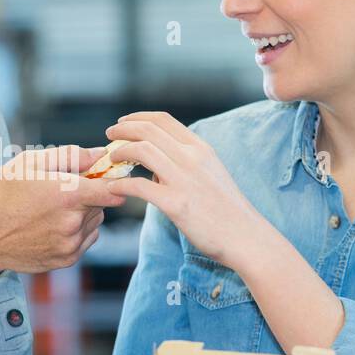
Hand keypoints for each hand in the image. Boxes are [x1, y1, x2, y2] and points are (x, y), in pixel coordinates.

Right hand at [0, 145, 125, 273]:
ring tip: (51, 209)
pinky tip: (49, 225)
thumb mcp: (29, 163)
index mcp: (68, 195)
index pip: (114, 188)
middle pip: (102, 204)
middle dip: (89, 194)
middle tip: (60, 190)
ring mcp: (70, 244)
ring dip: (83, 214)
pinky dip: (76, 232)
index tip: (105, 174)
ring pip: (94, 222)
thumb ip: (70, 156)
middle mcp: (74, 223)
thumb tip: (99, 154)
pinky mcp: (66, 260)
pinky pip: (85, 240)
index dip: (114, 179)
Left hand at [104, 112, 251, 268]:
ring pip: (142, 151)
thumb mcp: (210, 173)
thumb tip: (153, 165)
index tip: (123, 124)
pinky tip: (113, 188)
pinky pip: (139, 186)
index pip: (162, 120)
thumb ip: (184, 163)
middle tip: (109, 137)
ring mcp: (184, 180)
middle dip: (122, 130)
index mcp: (200, 148)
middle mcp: (192, 158)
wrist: (245, 236)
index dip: (137, 118)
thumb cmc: (226, 209)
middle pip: (148, 130)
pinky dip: (120, 184)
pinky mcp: (176, 204)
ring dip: (119, 153)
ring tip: (110, 160)